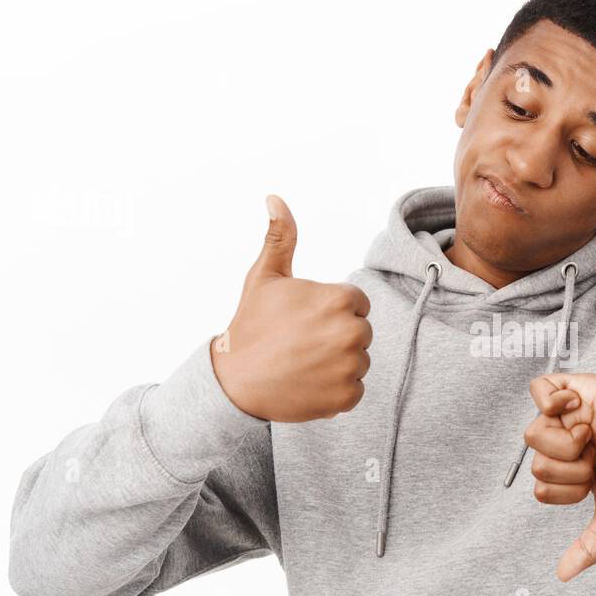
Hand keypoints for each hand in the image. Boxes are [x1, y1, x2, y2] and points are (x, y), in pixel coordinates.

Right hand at [210, 195, 372, 421]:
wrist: (234, 383)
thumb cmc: (250, 327)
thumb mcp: (264, 277)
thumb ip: (280, 237)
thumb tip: (275, 198)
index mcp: (339, 299)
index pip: (356, 303)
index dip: (330, 311)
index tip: (305, 321)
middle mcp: (351, 332)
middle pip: (361, 332)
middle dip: (337, 336)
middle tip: (302, 344)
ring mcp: (351, 367)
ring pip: (359, 361)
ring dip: (338, 364)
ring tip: (303, 364)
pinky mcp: (348, 397)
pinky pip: (355, 389)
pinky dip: (336, 390)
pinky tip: (308, 384)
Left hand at [523, 373, 595, 581]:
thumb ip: (589, 547)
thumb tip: (563, 577)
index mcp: (571, 470)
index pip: (541, 486)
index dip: (565, 491)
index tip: (593, 482)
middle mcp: (566, 443)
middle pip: (534, 462)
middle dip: (567, 469)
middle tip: (594, 458)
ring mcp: (569, 415)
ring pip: (532, 432)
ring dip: (563, 443)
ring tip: (589, 437)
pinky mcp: (577, 389)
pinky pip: (539, 387)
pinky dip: (549, 401)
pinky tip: (574, 410)